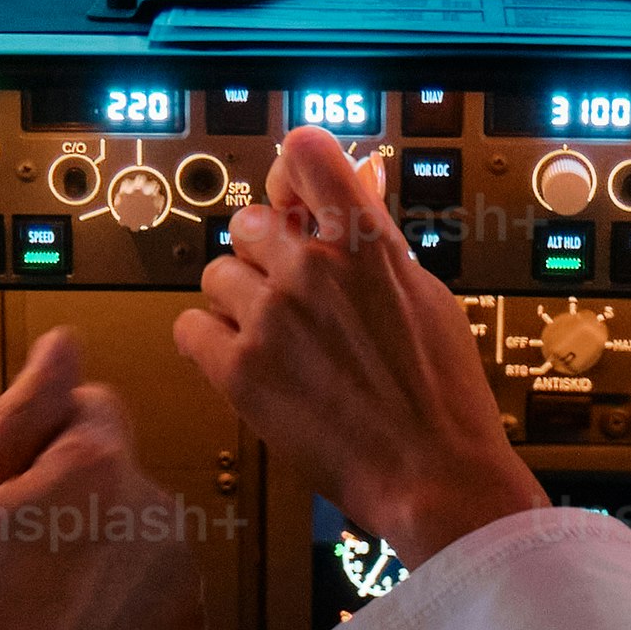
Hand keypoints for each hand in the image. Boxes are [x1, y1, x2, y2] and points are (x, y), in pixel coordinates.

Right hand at [0, 330, 203, 629]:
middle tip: (21, 560)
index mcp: (100, 465)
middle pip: (119, 472)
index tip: (13, 498)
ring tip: (46, 604)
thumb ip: (24, 411)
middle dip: (78, 499)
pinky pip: (158, 591)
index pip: (92, 406)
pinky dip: (126, 606)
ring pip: (141, 533)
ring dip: (105, 553)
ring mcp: (183, 577)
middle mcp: (159, 512)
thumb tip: (63, 347)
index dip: (42, 446)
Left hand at [173, 126, 545, 569]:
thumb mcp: (423, 293)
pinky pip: (191, 329)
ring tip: (276, 341)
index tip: (292, 197)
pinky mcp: (241, 370)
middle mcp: (313, 270)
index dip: (292, 173)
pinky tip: (245, 364)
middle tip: (291, 297)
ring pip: (217, 275)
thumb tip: (363, 175)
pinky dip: (209, 345)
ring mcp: (272, 318)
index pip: (306, 155)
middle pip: (250, 224)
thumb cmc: (439, 393)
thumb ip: (376, 233)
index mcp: (365, 243)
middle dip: (266, 256)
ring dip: (238, 303)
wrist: (433, 474)